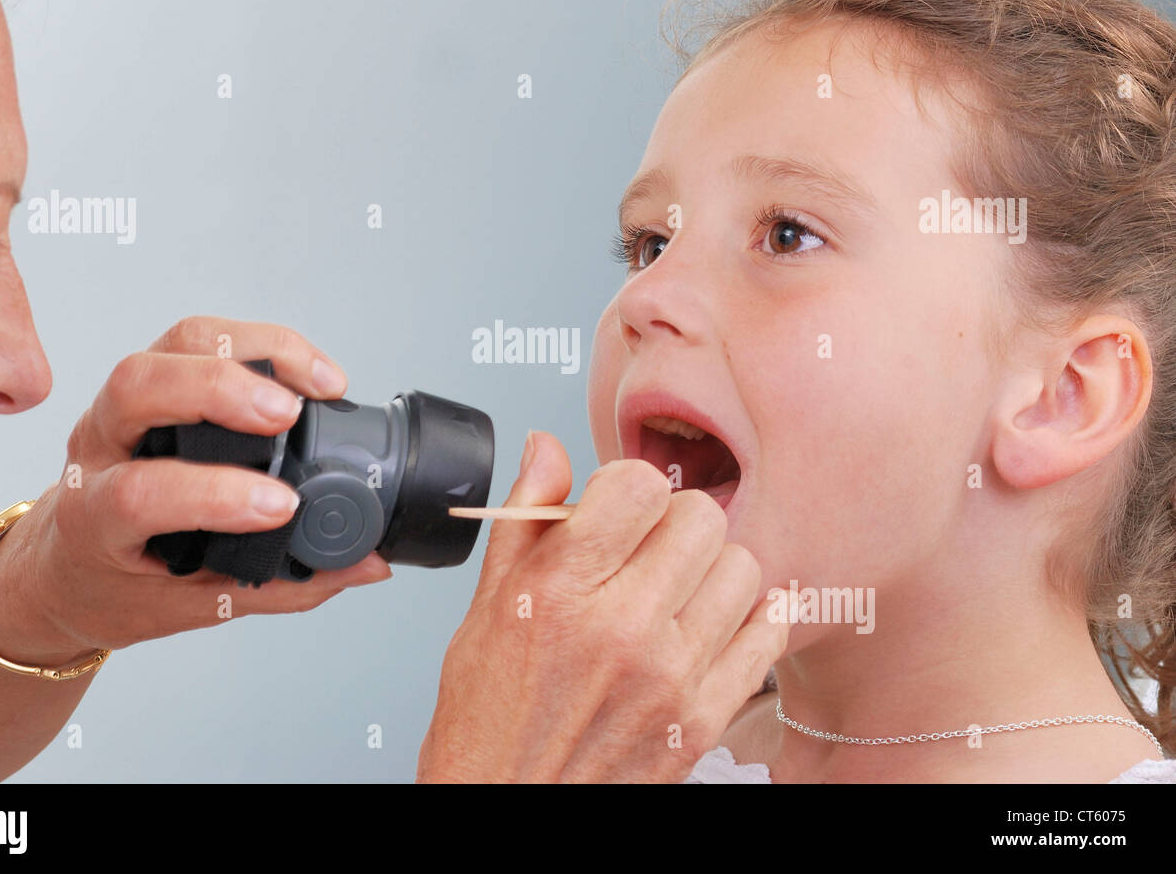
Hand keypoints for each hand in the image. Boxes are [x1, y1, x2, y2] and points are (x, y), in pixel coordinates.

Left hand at [0, 316, 391, 662]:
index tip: (282, 508)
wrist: (68, 564)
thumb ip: (283, 586)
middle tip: (289, 416)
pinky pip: (197, 340)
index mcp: (95, 520)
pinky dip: (259, 344)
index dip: (212, 495)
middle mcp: (98, 448)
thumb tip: (367, 564)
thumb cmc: (121, 585)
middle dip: (220, 390)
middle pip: (139, 388)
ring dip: (250, 351)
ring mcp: (119, 406)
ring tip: (316, 383)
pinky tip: (304, 371)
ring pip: (172, 347)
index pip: (139, 493)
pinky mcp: (153, 378)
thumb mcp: (194, 606)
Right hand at [416, 431, 788, 781]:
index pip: (640, 485)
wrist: (504, 805)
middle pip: (701, 516)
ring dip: (711, 567)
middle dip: (672, 520)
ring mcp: (672, 675)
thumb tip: (546, 447)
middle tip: (646, 547)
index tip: (615, 507)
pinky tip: (711, 623)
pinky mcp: (705, 716)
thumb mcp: (485, 605)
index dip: (627, 486)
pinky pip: (769, 633)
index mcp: (562, 591)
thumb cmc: (488, 716)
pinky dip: (750, 617)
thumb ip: (525, 517)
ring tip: (676, 589)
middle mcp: (623, 628)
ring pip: (743, 566)